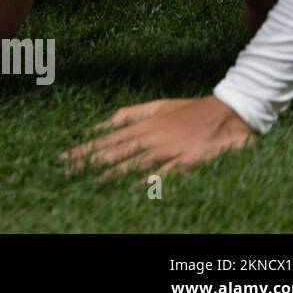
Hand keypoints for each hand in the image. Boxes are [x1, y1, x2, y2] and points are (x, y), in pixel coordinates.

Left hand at [62, 96, 254, 178]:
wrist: (228, 113)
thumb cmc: (189, 111)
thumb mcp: (156, 107)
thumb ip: (128, 115)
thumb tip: (101, 124)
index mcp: (143, 125)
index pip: (107, 140)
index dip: (86, 149)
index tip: (65, 157)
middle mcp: (151, 138)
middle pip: (115, 152)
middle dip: (90, 162)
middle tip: (68, 171)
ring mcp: (169, 150)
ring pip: (135, 163)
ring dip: (112, 173)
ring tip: (91, 181)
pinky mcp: (187, 161)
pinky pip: (167, 173)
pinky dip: (152, 179)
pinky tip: (136, 186)